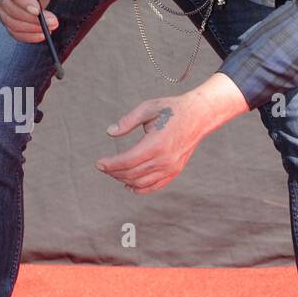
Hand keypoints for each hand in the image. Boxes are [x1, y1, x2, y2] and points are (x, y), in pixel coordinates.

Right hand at [0, 0, 60, 41]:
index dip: (23, 2)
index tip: (38, 10)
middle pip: (9, 9)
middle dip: (31, 18)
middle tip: (53, 22)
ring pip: (11, 23)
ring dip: (32, 29)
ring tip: (52, 26)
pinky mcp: (5, 17)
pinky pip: (13, 31)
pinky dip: (28, 36)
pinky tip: (42, 35)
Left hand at [97, 75, 251, 192]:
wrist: (199, 115)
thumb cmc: (172, 109)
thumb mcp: (148, 108)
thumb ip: (128, 121)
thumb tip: (109, 132)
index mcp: (156, 144)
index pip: (127, 161)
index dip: (110, 164)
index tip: (98, 163)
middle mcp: (164, 159)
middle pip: (132, 174)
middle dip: (114, 172)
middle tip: (103, 167)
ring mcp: (171, 167)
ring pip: (141, 183)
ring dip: (124, 180)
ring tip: (114, 173)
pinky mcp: (175, 171)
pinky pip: (155, 186)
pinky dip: (140, 188)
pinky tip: (129, 185)